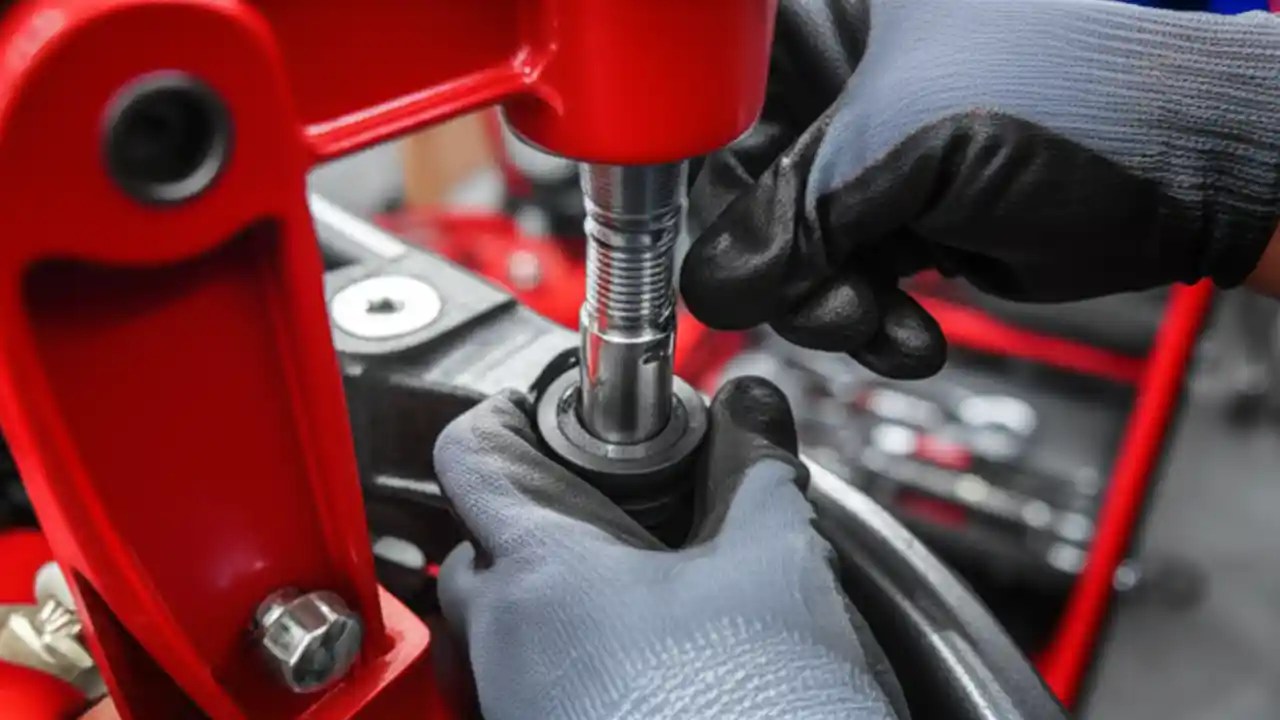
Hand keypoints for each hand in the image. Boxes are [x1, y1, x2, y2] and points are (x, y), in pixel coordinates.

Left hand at [434, 378, 903, 719]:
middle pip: (479, 544)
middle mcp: (500, 645)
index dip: (504, 413)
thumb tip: (749, 410)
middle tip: (600, 504)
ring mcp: (508, 710)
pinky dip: (557, 657)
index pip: (472, 452)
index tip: (535, 406)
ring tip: (627, 591)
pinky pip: (518, 686)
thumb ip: (752, 468)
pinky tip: (633, 665)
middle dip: (531, 513)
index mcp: (541, 572)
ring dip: (544, 595)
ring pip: (496, 625)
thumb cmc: (754, 716)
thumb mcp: (774, 564)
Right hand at [682, 0, 1279, 378]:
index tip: (703, 222)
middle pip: (741, 187)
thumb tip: (715, 284)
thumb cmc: (1082, 107)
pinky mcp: (896, 217)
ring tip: (878, 321)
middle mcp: (840, 81)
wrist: (1187, 181)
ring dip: (827, 306)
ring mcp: (868, 154)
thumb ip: (796, 214)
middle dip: (780, 264)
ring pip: (788, 251)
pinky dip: (867, 323)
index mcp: (831, 19)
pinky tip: (910, 329)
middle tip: (824, 295)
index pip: (714, 89)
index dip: (693, 158)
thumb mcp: (905, 147)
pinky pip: (840, 282)